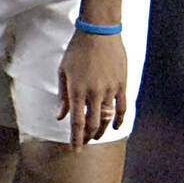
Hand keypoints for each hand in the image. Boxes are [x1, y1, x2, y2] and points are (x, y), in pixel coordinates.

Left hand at [57, 32, 126, 148]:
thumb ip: (62, 96)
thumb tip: (60, 116)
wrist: (99, 32)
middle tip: (85, 142)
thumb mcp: (63, 72)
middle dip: (88, 136)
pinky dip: (119, 119)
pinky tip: (116, 127)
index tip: (76, 150)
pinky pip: (122, 107)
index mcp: (76, 91)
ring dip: (102, 130)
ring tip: (97, 136)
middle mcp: (94, 93)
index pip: (77, 122)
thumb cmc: (77, 51)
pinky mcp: (122, 83)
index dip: (76, 139)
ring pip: (108, 117)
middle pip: (93, 123)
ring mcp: (110, 89)